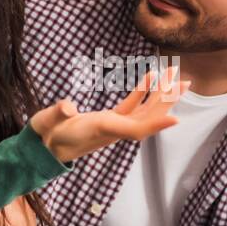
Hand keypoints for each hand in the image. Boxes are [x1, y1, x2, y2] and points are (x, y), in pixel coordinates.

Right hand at [28, 66, 188, 162]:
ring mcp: (111, 125)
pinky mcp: (107, 120)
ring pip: (143, 111)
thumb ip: (55, 114)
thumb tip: (67, 106)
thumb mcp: (47, 124)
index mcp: (100, 129)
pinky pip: (131, 107)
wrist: (41, 149)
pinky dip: (142, 92)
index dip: (154, 124)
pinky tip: (151, 77)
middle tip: (185, 82)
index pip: (134, 129)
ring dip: (160, 95)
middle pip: (146, 118)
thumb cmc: (45, 136)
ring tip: (176, 76)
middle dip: (167, 101)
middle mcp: (111, 129)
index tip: (176, 119)